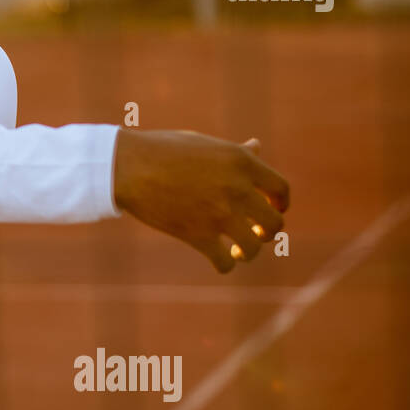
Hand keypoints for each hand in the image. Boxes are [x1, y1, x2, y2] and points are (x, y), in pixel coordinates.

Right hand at [113, 128, 289, 273]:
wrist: (128, 166)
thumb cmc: (163, 150)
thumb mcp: (206, 145)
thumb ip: (237, 152)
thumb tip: (257, 147)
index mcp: (241, 162)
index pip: (281, 189)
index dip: (281, 203)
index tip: (272, 209)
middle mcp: (237, 189)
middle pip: (274, 223)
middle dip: (268, 232)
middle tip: (255, 233)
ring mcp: (219, 214)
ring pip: (254, 247)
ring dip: (249, 252)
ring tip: (239, 251)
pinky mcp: (198, 235)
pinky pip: (225, 261)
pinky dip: (225, 265)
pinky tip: (220, 261)